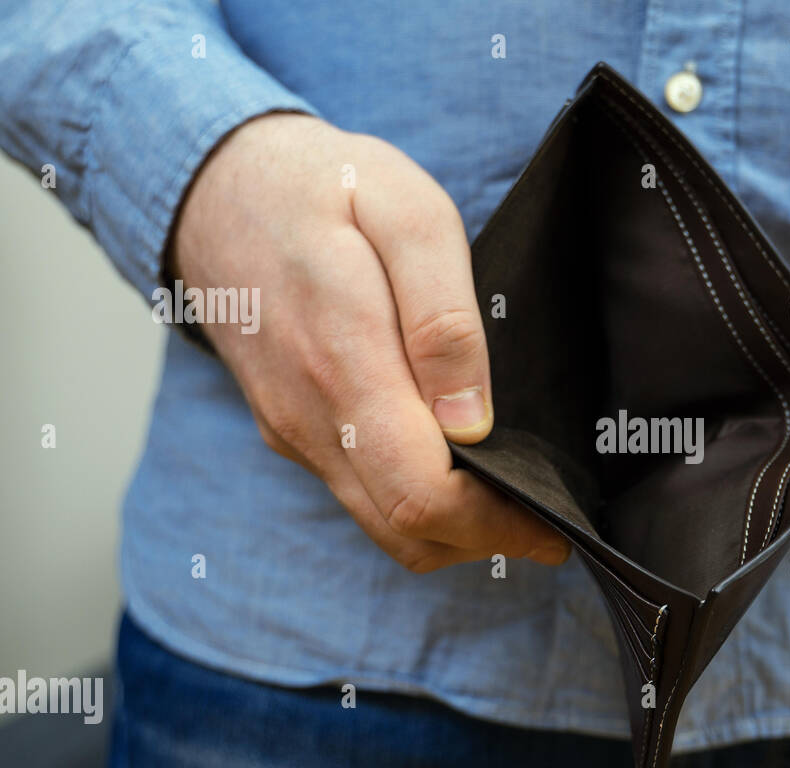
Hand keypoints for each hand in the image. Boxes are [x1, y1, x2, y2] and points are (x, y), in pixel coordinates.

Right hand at [171, 112, 567, 570]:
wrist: (219, 187)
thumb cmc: (330, 190)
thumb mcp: (407, 216)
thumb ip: (443, 320)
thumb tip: (472, 423)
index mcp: (344, 366)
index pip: (421, 496)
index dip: (495, 525)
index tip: (553, 519)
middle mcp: (310, 419)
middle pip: (407, 532)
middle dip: (486, 539)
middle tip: (549, 519)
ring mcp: (295, 431)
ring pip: (382, 525)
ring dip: (453, 530)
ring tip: (515, 499)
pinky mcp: (290, 430)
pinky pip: (359, 494)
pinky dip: (415, 503)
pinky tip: (460, 467)